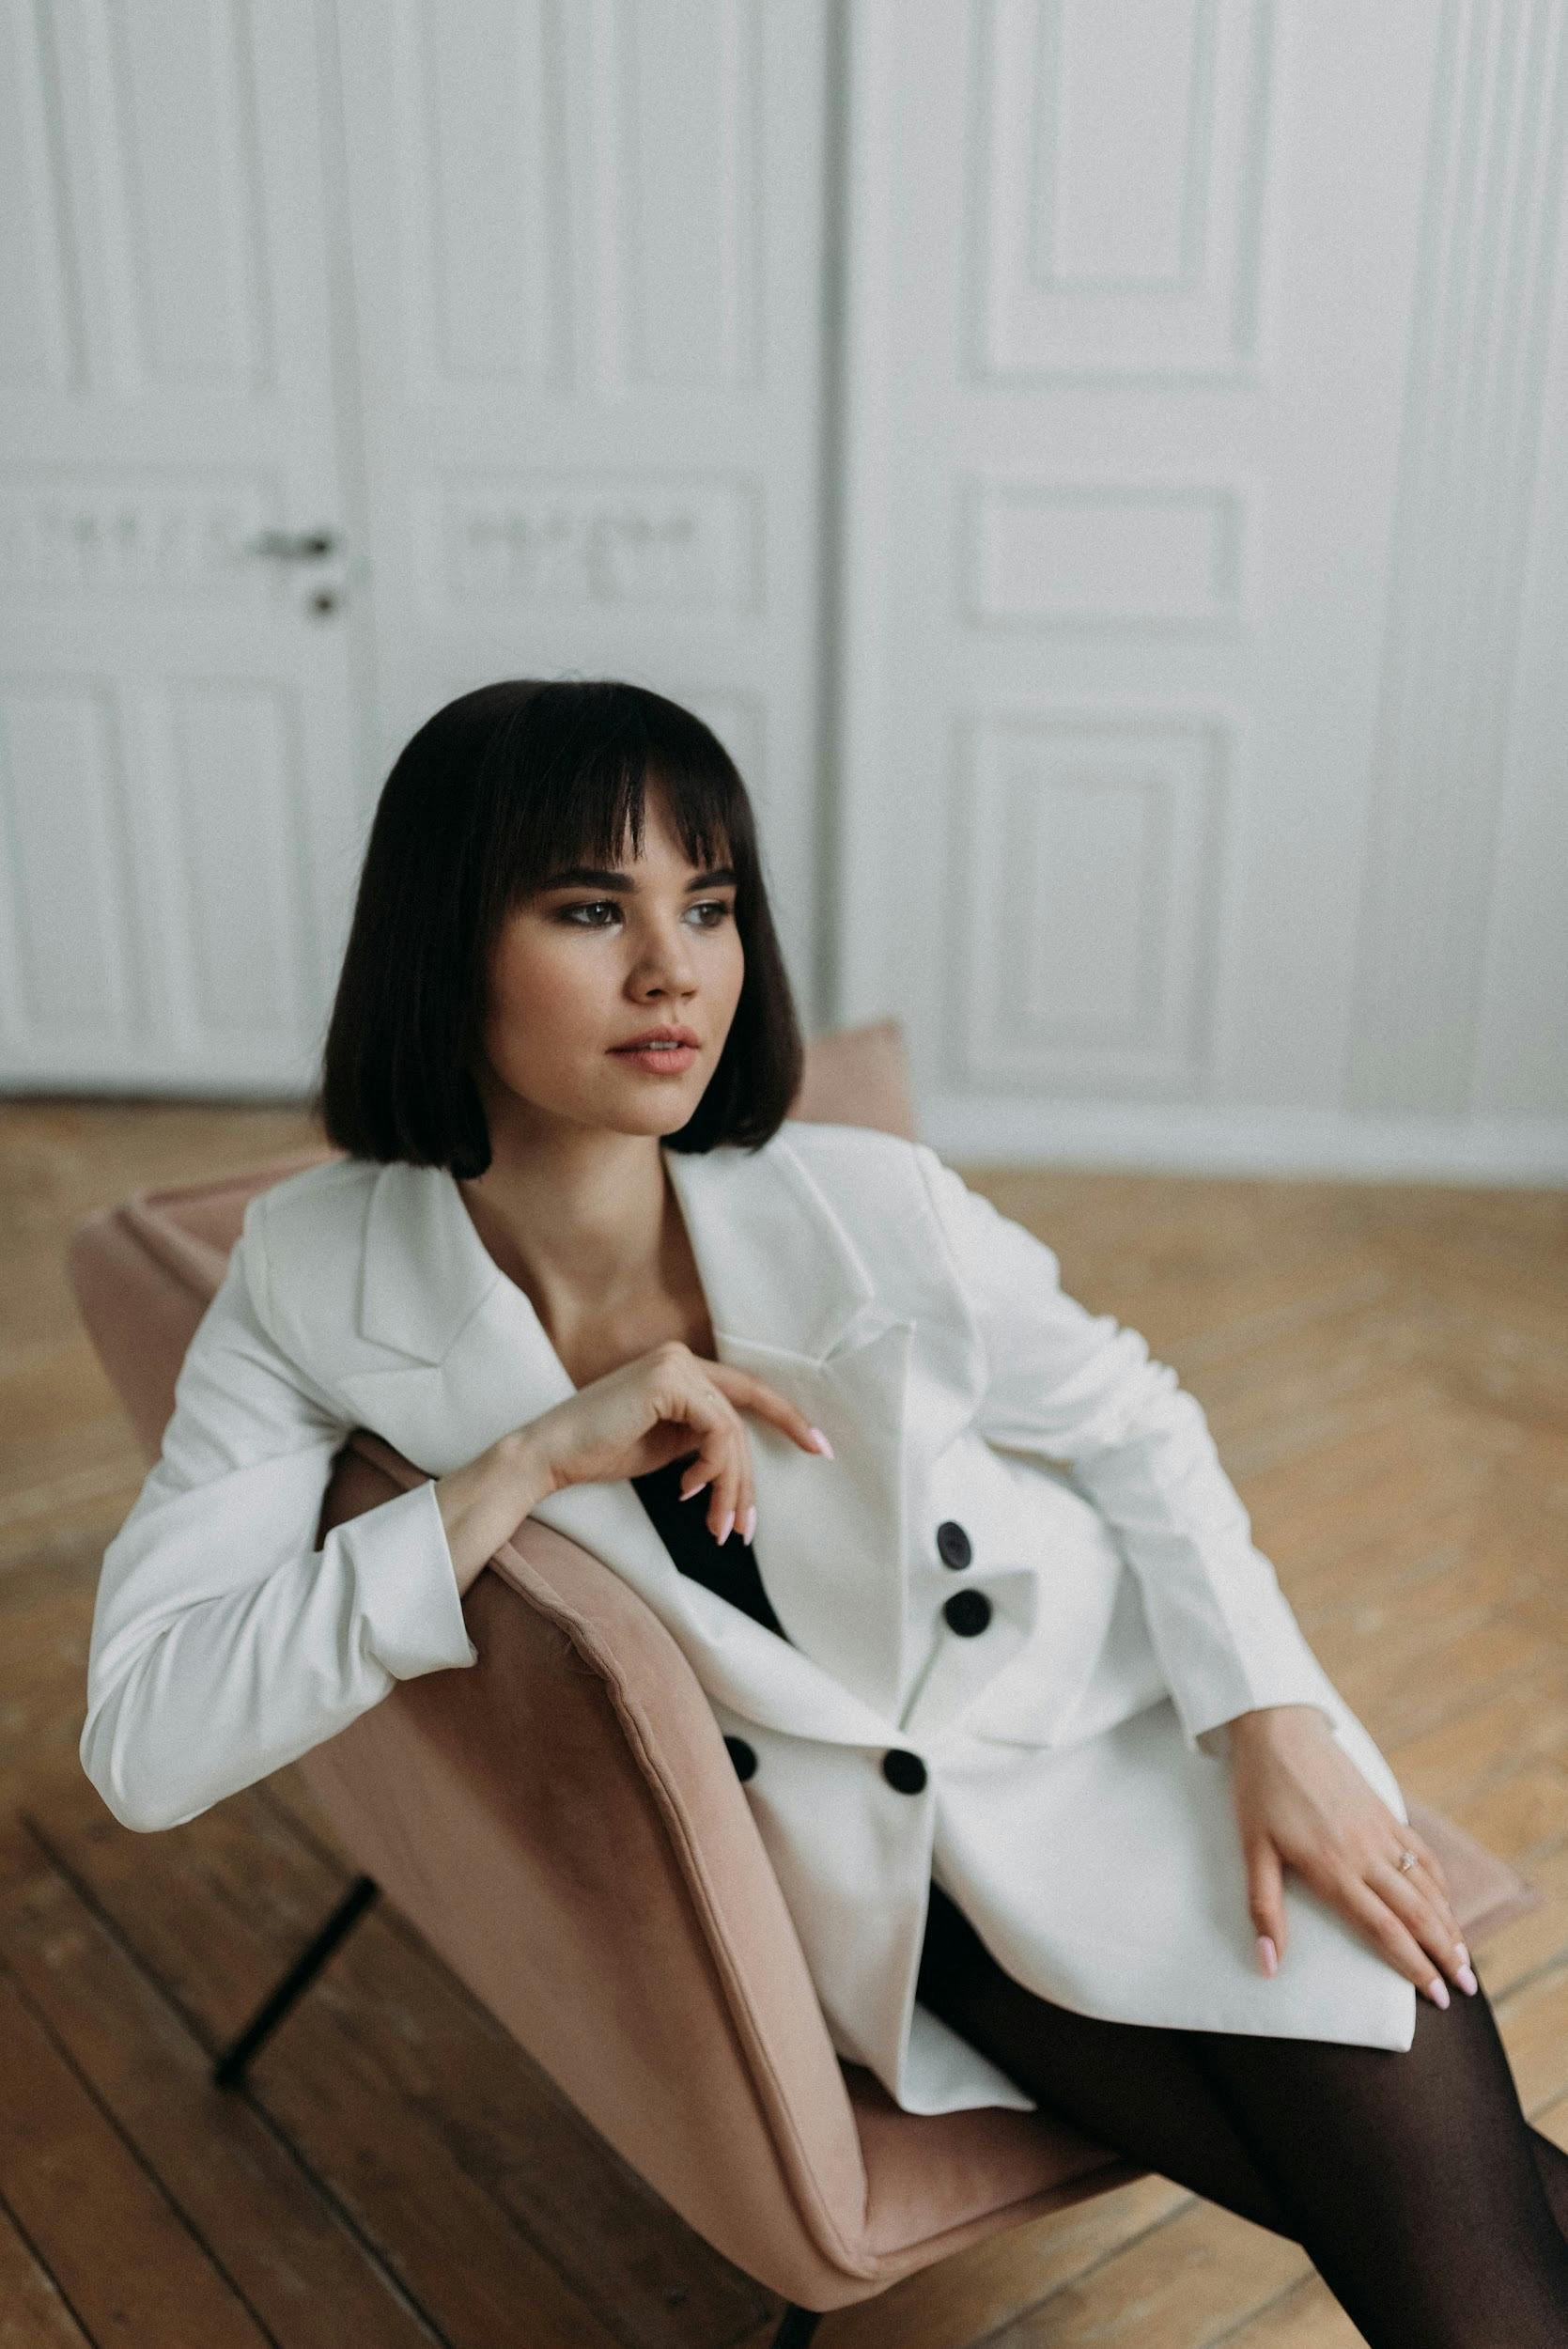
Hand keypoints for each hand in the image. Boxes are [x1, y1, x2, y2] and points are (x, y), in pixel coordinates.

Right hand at [519, 1340, 831, 1545]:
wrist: (550, 1455)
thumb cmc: (601, 1452)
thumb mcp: (668, 1446)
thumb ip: (703, 1440)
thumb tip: (739, 1462)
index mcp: (683, 1369)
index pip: (748, 1393)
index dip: (789, 1419)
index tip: (821, 1450)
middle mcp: (682, 1357)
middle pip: (741, 1422)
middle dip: (746, 1482)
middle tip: (744, 1530)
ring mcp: (676, 1364)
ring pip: (732, 1431)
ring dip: (730, 1486)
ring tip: (718, 1527)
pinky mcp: (668, 1381)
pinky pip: (718, 1430)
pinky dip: (712, 1467)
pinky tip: (687, 1490)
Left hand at [1225, 1705, 1477, 2006]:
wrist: (1278, 1728)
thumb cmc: (1259, 1792)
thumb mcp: (1252, 1851)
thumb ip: (1264, 1909)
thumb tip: (1269, 1965)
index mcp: (1332, 1869)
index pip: (1384, 1930)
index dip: (1413, 1966)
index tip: (1437, 1996)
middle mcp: (1364, 1853)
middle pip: (1416, 1913)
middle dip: (1444, 1954)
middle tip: (1466, 1989)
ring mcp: (1379, 1830)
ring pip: (1425, 1886)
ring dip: (1448, 1923)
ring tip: (1465, 1958)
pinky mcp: (1384, 1809)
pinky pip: (1420, 1852)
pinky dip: (1438, 1882)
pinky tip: (1445, 1901)